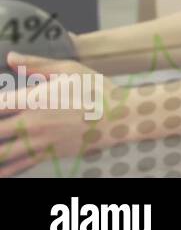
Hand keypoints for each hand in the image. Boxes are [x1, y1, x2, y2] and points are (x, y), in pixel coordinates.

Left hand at [0, 52, 114, 176]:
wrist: (120, 117)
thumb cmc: (96, 89)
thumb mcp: (69, 69)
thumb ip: (36, 64)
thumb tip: (11, 57)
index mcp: (34, 100)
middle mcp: (32, 123)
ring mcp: (40, 142)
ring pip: (3, 153)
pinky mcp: (49, 155)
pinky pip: (20, 165)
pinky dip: (7, 169)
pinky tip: (1, 171)